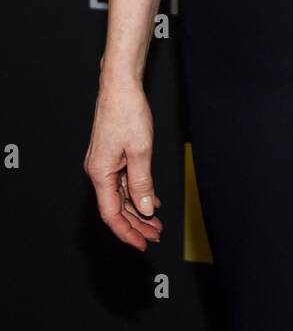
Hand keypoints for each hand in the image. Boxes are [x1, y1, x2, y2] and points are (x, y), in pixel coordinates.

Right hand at [84, 77, 162, 251]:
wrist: (120, 86)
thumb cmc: (127, 111)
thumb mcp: (140, 151)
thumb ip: (142, 183)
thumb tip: (146, 208)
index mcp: (100, 172)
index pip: (111, 214)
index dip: (127, 232)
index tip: (142, 244)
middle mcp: (98, 170)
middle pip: (116, 208)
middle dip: (137, 224)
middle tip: (156, 236)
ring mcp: (104, 163)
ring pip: (120, 196)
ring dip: (139, 210)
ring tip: (157, 223)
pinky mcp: (111, 155)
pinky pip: (123, 182)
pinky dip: (137, 194)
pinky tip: (151, 201)